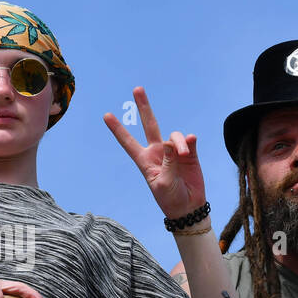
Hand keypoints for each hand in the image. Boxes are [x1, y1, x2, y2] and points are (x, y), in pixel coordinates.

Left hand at [103, 86, 207, 220]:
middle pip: (149, 124)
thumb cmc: (170, 198)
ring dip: (178, 143)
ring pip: (173, 136)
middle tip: (137, 89)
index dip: (118, 129)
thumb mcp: (163, 183)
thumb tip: (171, 141)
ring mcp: (173, 151)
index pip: (128, 142)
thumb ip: (167, 161)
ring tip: (184, 156)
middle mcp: (158, 152)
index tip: (106, 115)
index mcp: (144, 160)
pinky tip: (190, 146)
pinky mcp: (189, 153)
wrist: (188, 208)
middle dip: (143, 107)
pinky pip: (188, 140)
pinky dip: (188, 141)